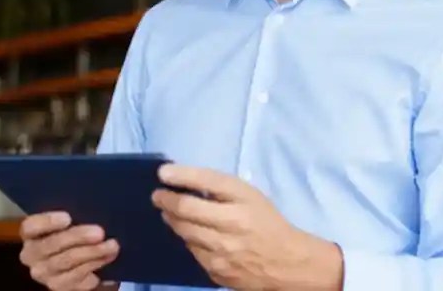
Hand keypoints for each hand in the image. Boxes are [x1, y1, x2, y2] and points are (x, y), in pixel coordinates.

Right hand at [19, 211, 119, 290]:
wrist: (76, 263)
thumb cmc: (72, 235)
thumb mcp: (69, 223)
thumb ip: (74, 217)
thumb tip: (93, 209)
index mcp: (30, 234)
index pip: (30, 227)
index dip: (47, 222)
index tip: (68, 217)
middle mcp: (31, 256)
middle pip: (51, 245)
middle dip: (78, 237)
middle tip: (100, 232)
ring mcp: (44, 274)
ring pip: (67, 262)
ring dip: (92, 253)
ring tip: (112, 245)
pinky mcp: (59, 287)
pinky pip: (77, 278)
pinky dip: (95, 265)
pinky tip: (107, 258)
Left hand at [152, 164, 343, 290]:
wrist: (285, 263)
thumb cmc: (266, 222)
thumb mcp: (250, 196)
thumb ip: (220, 188)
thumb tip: (185, 181)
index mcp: (243, 201)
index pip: (207, 181)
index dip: (181, 175)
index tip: (163, 173)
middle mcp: (231, 224)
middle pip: (186, 210)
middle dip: (166, 200)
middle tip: (157, 196)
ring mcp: (222, 251)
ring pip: (184, 232)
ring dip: (172, 220)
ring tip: (168, 212)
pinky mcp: (216, 271)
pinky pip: (192, 251)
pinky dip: (188, 240)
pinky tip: (190, 234)